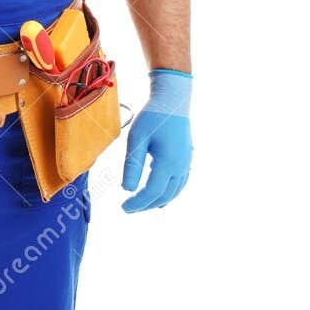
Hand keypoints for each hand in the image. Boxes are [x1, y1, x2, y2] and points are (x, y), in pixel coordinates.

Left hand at [122, 69, 192, 211]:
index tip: (123, 207)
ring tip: (140, 205)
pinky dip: (169, 193)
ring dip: (157, 201)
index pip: (152, 192)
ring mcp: (186, 164)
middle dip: (145, 205)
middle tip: (127, 209)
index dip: (137, 203)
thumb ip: (133, 165)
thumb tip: (127, 189)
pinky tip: (159, 196)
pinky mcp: (187, 159)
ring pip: (174, 192)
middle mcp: (181, 166)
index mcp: (168, 162)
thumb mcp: (137, 139)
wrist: (173, 100)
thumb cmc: (152, 117)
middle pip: (163, 196)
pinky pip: (180, 184)